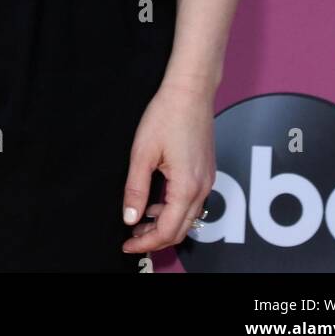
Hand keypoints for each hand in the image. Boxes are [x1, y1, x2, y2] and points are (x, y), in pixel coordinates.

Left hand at [120, 79, 215, 254]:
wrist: (190, 91)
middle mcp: (202, 188)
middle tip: (132, 238)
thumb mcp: (142, 153)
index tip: (128, 244)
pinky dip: (174, 210)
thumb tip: (130, 218)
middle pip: (180, 229)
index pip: (167, 230)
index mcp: (186, 186)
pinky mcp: (206, 172)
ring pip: (188, 218)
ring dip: (165, 225)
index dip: (146, 242)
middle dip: (155, 239)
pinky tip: (157, 202)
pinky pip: (192, 202)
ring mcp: (207, 180)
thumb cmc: (167, 115)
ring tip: (140, 222)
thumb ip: (136, 189)